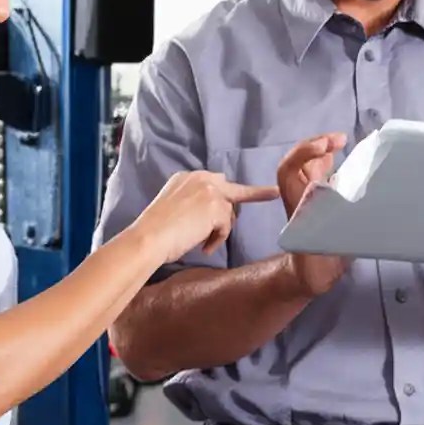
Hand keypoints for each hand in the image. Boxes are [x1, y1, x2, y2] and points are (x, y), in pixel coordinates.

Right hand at [134, 171, 277, 264]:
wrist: (149, 237)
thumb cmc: (155, 230)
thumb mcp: (173, 207)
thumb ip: (192, 203)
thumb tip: (214, 214)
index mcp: (186, 177)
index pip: (213, 181)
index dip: (224, 193)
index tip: (239, 193)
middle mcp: (200, 178)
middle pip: (232, 188)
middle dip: (254, 193)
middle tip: (273, 192)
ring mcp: (211, 191)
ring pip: (229, 213)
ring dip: (219, 229)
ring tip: (201, 242)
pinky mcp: (217, 206)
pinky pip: (226, 227)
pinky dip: (217, 240)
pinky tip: (203, 247)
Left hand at [277, 133, 349, 296]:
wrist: (313, 274)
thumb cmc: (312, 265)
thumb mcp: (316, 252)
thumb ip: (322, 241)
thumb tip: (333, 224)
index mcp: (297, 203)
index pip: (288, 170)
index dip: (302, 154)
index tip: (324, 148)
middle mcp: (301, 193)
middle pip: (299, 160)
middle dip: (316, 144)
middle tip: (340, 139)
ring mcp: (309, 192)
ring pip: (310, 164)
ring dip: (323, 149)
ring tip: (341, 141)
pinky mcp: (320, 196)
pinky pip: (321, 172)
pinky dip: (330, 160)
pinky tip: (342, 154)